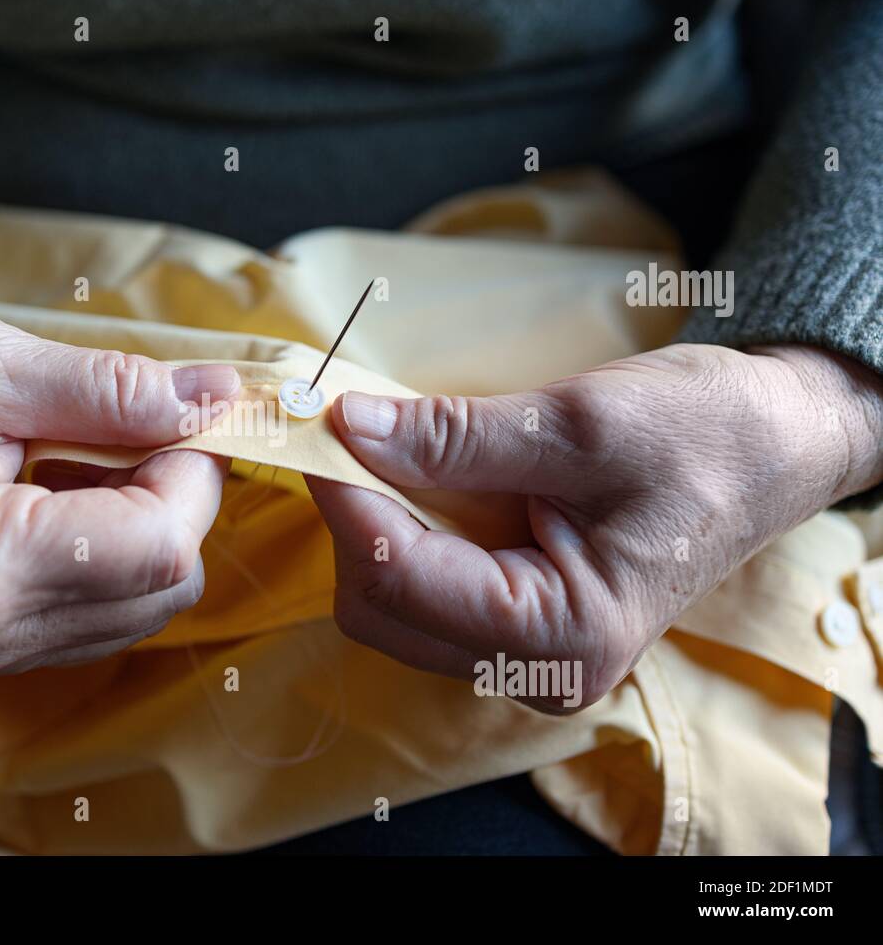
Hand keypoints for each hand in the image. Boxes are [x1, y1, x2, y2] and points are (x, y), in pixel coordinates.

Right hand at [0, 277, 240, 678]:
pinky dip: (106, 549)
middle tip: (135, 418)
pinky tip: (63, 485)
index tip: (190, 406)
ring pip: (137, 608)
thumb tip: (221, 397)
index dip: (196, 470)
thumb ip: (114, 391)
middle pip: (160, 589)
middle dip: (175, 498)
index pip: (155, 548)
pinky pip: (92, 612)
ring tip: (80, 448)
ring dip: (142, 525)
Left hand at [306, 343, 882, 711]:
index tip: (316, 422)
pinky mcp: (516, 622)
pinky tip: (420, 476)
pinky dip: (402, 530)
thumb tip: (347, 424)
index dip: (344, 498)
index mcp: (563, 638)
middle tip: (349, 430)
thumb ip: (455, 438)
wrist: (774, 446)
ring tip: (391, 447)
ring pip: (392, 603)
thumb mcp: (579, 425)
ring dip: (373, 523)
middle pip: (381, 609)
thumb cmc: (706, 436)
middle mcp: (537, 669)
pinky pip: (424, 587)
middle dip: (353, 518)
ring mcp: (524, 653)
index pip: (402, 579)